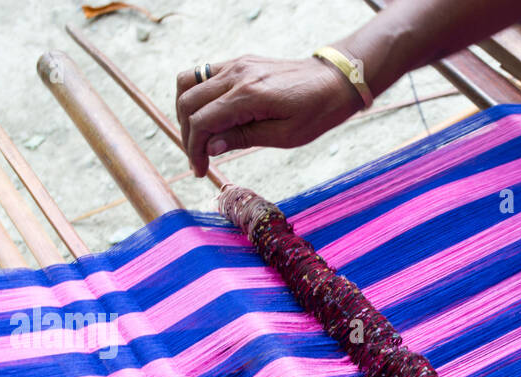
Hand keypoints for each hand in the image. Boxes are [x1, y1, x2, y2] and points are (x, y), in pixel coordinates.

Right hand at [175, 56, 359, 177]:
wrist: (333, 81)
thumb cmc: (316, 112)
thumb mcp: (285, 135)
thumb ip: (244, 138)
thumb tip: (210, 146)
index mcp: (249, 94)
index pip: (202, 121)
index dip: (194, 149)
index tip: (199, 170)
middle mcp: (237, 74)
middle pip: (188, 102)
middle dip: (187, 134)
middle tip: (199, 159)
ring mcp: (236, 64)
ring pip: (188, 82)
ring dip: (186, 112)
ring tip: (199, 138)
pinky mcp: (239, 62)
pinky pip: (203, 74)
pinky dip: (197, 96)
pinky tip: (210, 118)